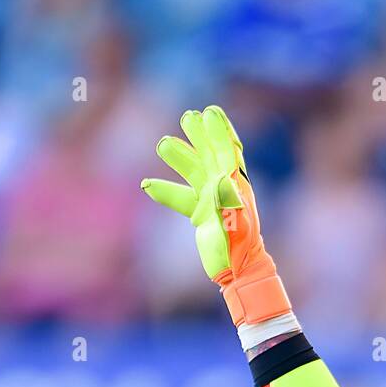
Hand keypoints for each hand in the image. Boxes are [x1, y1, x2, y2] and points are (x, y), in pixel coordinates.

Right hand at [142, 105, 288, 327]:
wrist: (239, 273)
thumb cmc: (237, 248)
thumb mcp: (233, 222)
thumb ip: (225, 198)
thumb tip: (220, 175)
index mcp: (236, 185)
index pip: (228, 151)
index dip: (218, 131)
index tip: (208, 113)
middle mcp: (224, 189)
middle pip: (210, 155)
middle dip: (200, 136)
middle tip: (188, 118)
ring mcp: (212, 201)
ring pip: (194, 172)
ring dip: (180, 158)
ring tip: (162, 144)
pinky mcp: (202, 216)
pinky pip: (182, 198)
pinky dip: (166, 191)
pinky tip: (147, 184)